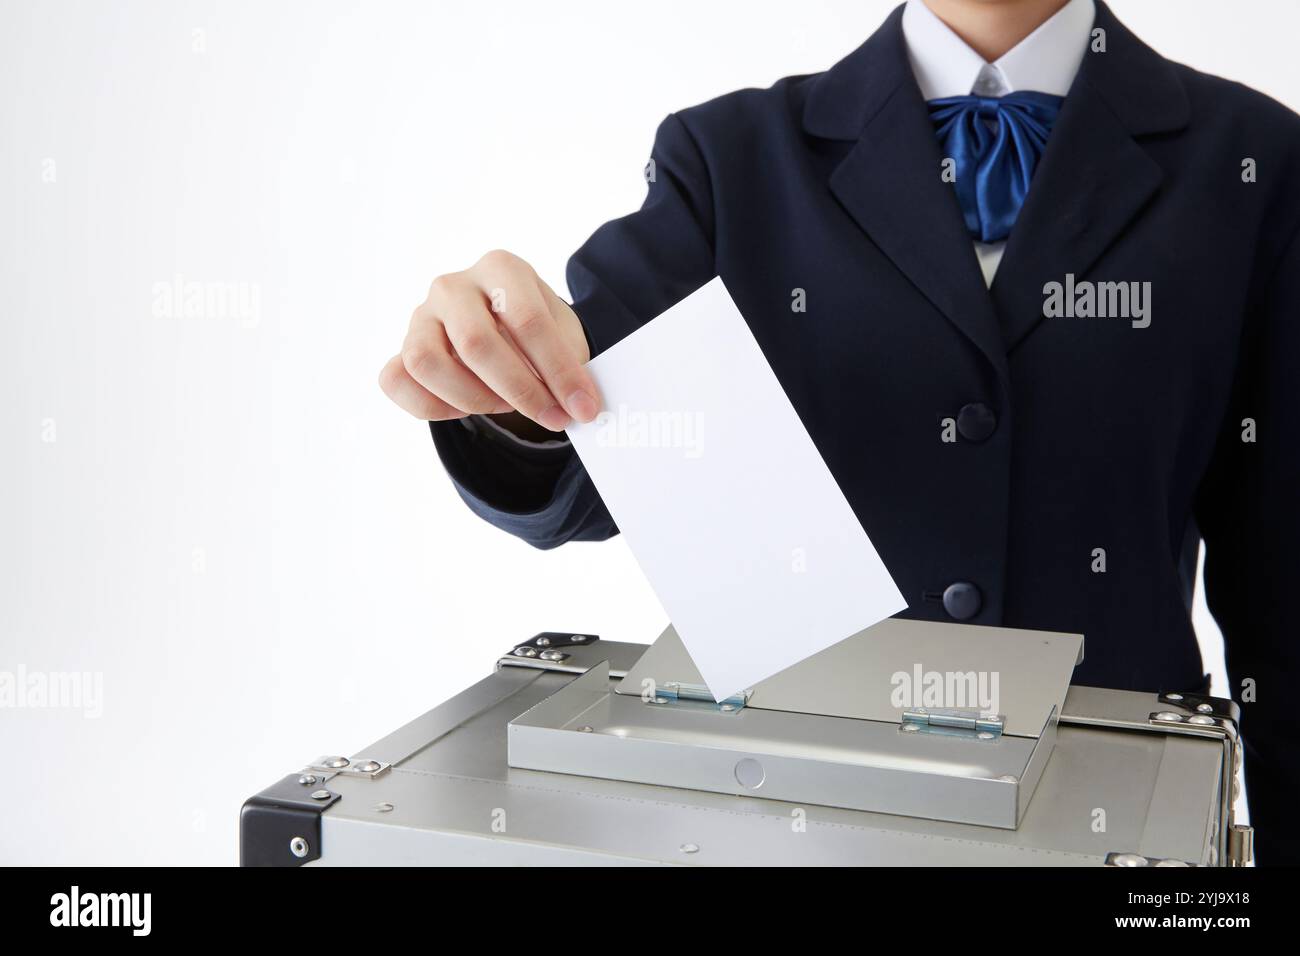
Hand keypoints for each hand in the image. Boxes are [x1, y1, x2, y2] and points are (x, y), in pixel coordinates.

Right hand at [380, 250, 599, 430]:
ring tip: (504, 404)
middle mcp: (454, 285)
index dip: (559, 371)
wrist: (508, 332)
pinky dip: (432, 406)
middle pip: (476, 343)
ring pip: (426, 362)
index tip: (582, 408)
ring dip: (472, 398)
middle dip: (520, 391)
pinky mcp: (402, 347)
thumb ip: (570, 367)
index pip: (528, 320)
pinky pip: (397, 380)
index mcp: (501, 268)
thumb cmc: (538, 335)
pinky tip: (464, 408)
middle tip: (551, 417)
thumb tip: (579, 406)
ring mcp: (421, 315)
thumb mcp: (564, 338)